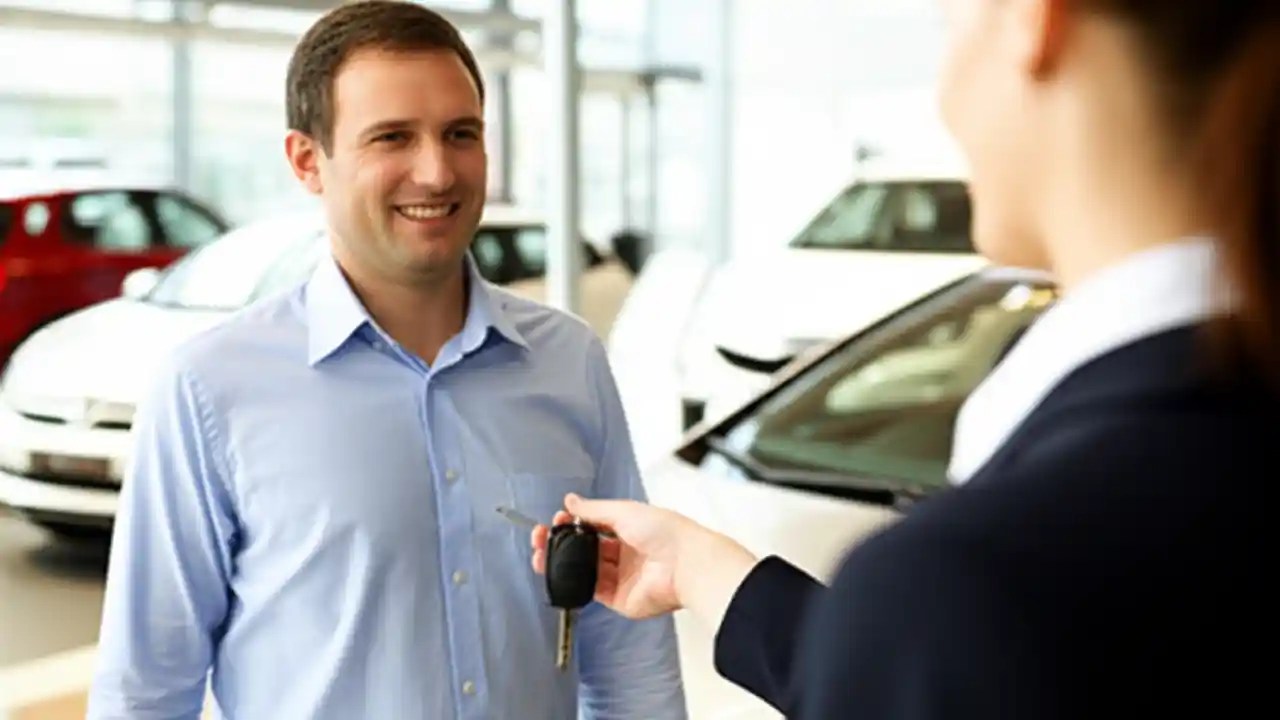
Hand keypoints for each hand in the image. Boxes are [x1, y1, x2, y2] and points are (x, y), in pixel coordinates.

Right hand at [531, 493, 758, 623]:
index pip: (593, 526)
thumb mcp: (623, 511)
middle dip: (561, 544)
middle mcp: (625, 554)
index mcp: (630, 529)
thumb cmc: (665, 532)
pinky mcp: (620, 599)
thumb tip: (569, 500)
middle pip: (585, 550)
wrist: (685, 564)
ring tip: (538, 555)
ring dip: (561, 563)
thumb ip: (593, 510)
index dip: (572, 524)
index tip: (555, 520)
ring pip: (584, 571)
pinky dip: (574, 584)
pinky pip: (592, 592)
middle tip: (539, 538)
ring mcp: (622, 577)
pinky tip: (558, 573)